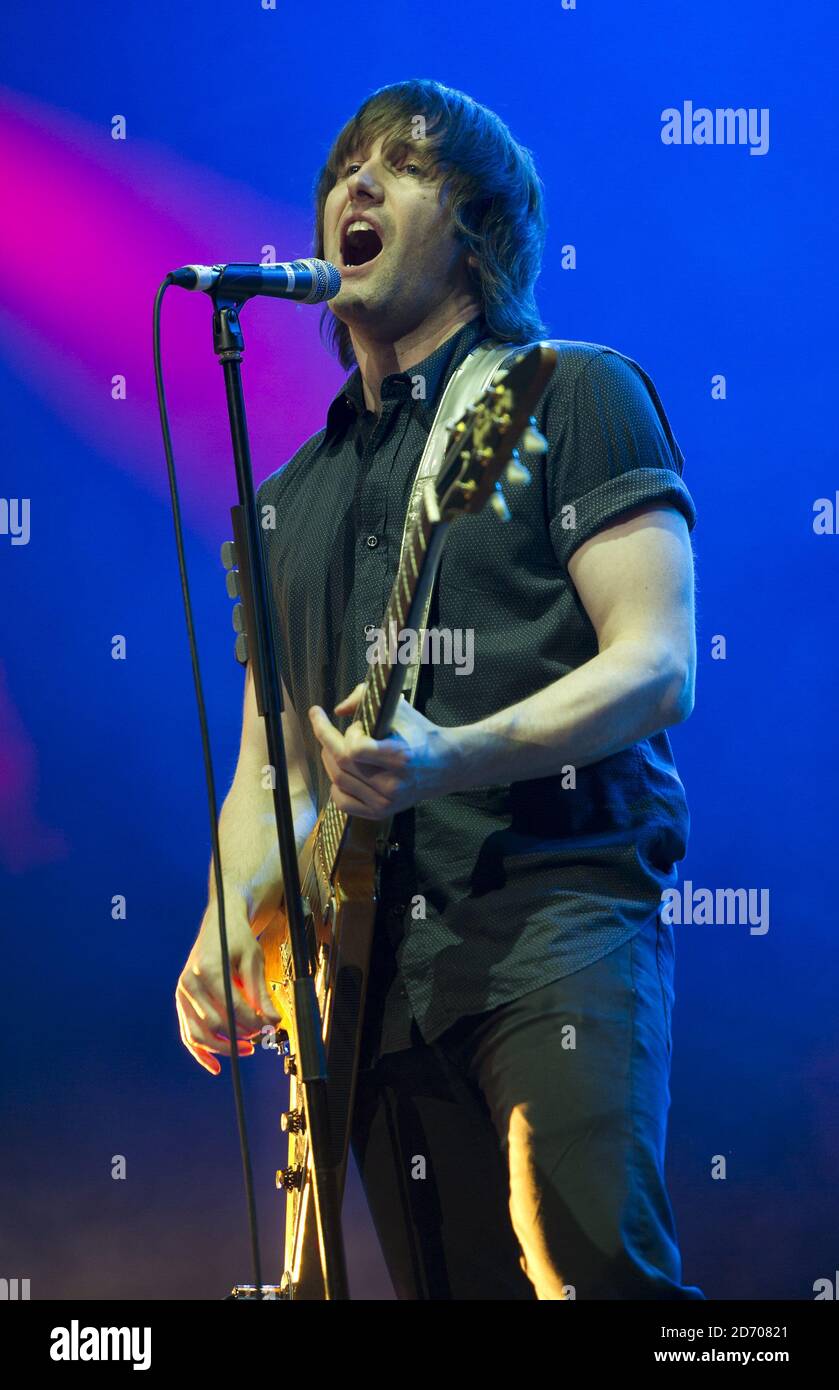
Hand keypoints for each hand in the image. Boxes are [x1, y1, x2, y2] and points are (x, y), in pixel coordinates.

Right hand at [176, 904, 283, 1074]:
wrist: (219, 923)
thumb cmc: (237, 939)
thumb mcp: (254, 960)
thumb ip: (260, 993)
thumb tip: (273, 1021)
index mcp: (209, 969)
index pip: (232, 1008)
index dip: (253, 1022)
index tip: (270, 1027)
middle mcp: (190, 983)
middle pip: (215, 1024)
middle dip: (241, 1035)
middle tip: (262, 1036)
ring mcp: (182, 993)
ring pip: (199, 1033)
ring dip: (223, 1047)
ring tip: (248, 1048)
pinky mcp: (182, 1002)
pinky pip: (188, 1033)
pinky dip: (201, 1052)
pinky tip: (216, 1065)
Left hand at [308, 683, 458, 818]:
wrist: (445, 765)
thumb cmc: (419, 733)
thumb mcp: (399, 708)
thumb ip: (365, 697)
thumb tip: (338, 710)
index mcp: (400, 756)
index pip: (355, 750)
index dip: (348, 734)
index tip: (352, 723)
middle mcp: (393, 784)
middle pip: (343, 763)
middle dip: (328, 740)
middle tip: (324, 726)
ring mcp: (386, 802)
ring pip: (339, 781)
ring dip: (329, 759)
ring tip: (333, 746)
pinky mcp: (380, 812)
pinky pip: (343, 802)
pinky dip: (335, 786)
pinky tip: (340, 771)